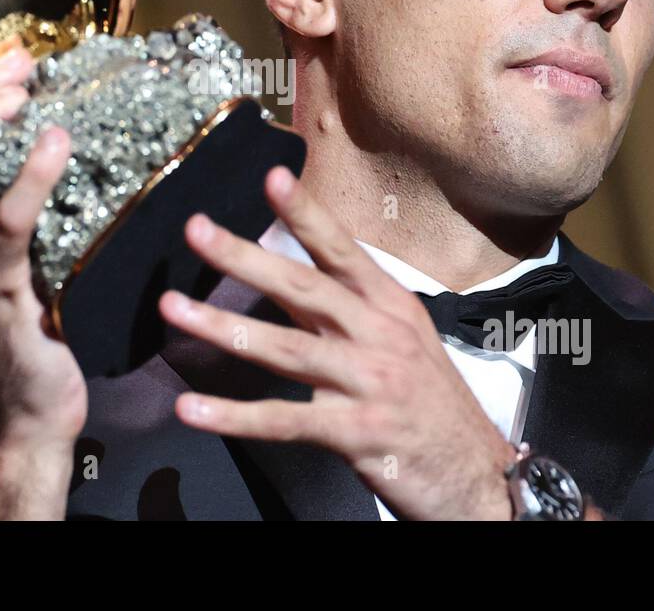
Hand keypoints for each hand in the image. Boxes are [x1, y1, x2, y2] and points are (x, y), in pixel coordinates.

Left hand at [158, 166, 516, 519]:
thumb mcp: (401, 341)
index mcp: (391, 306)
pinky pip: (285, 421)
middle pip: (303, 288)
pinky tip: (192, 409)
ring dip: (223, 327)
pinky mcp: (357, 433)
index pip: (342, 251)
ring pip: (286, 348)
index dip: (307, 214)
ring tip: (173, 310)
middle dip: (244, 256)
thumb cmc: (432, 403)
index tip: (272, 178)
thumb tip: (286, 274)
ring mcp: (369, 383)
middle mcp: (380, 336)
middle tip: (196, 229)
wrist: (479, 475)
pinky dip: (235, 415)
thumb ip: (345, 310)